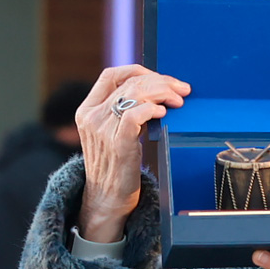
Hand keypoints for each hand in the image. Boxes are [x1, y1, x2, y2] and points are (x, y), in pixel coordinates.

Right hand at [76, 65, 190, 241]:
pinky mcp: (117, 144)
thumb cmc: (117, 164)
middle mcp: (91, 116)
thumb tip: (156, 91)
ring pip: (134, 94)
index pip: (111, 74)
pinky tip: (164, 113)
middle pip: (129, 82)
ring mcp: (102, 130)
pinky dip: (152, 109)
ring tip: (178, 101)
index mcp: (87, 109)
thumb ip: (125, 111)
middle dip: (161, 81)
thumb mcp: (114, 132)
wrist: (107, 197)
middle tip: (182, 89)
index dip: (139, 70)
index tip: (163, 78)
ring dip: (162, 93)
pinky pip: (134, 115)